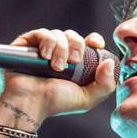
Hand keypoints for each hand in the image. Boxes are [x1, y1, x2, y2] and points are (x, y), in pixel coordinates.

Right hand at [0, 28, 116, 125]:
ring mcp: (42, 48)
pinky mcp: (27, 44)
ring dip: (61, 49)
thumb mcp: (86, 99)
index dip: (94, 40)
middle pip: (74, 36)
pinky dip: (47, 42)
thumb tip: (109, 62)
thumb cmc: (54, 103)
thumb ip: (105, 85)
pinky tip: (45, 56)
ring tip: (55, 67)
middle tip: (73, 62)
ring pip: (58, 34)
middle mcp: (59, 54)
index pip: (87, 43)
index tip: (96, 44)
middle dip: (77, 46)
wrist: (28, 104)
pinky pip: (42, 33)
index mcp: (74, 64)